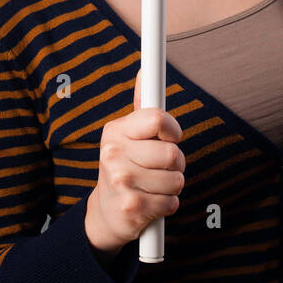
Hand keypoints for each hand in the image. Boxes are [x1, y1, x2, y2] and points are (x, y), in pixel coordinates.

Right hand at [85, 67, 185, 259]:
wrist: (105, 212)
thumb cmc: (125, 166)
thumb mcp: (128, 135)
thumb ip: (142, 105)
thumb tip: (146, 70)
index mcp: (115, 130)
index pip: (158, 119)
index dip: (173, 130)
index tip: (171, 137)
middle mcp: (113, 153)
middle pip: (173, 154)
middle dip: (176, 164)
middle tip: (162, 168)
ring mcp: (121, 180)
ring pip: (176, 180)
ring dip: (173, 186)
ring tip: (155, 186)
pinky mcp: (130, 206)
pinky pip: (171, 202)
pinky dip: (168, 205)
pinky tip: (152, 202)